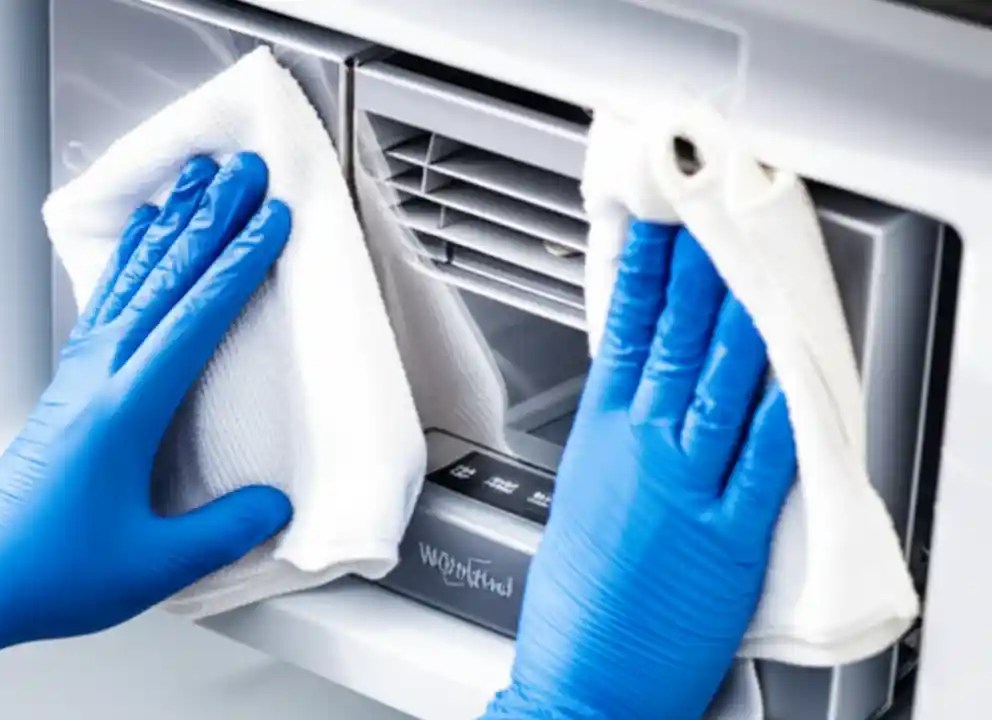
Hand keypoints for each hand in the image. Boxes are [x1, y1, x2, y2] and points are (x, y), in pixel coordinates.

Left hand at [0, 153, 293, 704]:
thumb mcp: (151, 565)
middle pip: (164, 279)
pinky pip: (108, 301)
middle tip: (243, 173)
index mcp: (125, 412)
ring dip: (171, 226)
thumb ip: (223, 530)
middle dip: (209, 220)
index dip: (237, 266)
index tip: (271, 222)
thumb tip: (275, 503)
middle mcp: (101, 377)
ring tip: (197, 181)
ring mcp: (82, 375)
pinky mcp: (72, 384)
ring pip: (134, 280)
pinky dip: (131, 259)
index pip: (193, 320)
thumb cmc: (51, 571)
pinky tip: (142, 238)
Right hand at [486, 222, 796, 718]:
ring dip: (737, 329)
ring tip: (752, 276)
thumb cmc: (577, 599)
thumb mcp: (583, 496)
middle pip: (671, 345)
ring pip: (715, 390)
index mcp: (600, 438)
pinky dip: (775, 419)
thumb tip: (644, 391)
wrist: (583, 674)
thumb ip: (618, 436)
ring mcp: (684, 491)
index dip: (643, 275)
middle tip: (710, 221)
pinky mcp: (727, 537)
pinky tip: (786, 380)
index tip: (656, 229)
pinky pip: (758, 464)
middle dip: (697, 278)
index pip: (621, 335)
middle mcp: (639, 452)